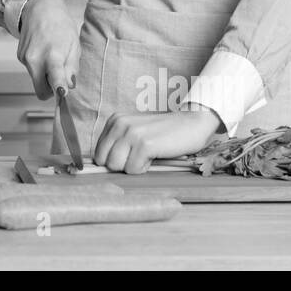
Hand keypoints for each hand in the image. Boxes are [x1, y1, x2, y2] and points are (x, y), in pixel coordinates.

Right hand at [16, 0, 79, 100]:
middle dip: (51, 89)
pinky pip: (32, 70)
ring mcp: (25, 58)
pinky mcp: (19, 57)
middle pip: (41, 90)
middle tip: (61, 78)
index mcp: (53, 54)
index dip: (58, 91)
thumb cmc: (61, 26)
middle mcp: (35, 58)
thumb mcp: (74, 45)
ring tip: (52, 56)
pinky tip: (43, 50)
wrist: (39, 8)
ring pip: (37, 79)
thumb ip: (72, 68)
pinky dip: (39, 66)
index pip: (54, 79)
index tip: (62, 95)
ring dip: (45, 75)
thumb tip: (68, 86)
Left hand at [92, 106, 222, 173]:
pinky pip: (133, 170)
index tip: (129, 156)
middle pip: (105, 161)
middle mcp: (119, 124)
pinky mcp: (144, 145)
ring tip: (147, 155)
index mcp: (114, 120)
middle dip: (121, 165)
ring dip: (133, 167)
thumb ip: (118, 143)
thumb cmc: (163, 132)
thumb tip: (100, 166)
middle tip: (139, 156)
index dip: (113, 160)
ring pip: (116, 167)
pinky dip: (144, 168)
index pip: (98, 153)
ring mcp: (131, 134)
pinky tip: (155, 156)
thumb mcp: (134, 132)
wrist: (192, 123)